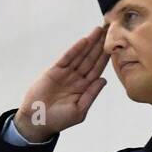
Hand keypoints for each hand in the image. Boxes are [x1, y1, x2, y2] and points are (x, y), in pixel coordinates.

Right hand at [12, 26, 107, 142]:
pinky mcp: (54, 71)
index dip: (105, 57)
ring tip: (98, 30)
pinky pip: (66, 58)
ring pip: (80, 56)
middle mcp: (76, 78)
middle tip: (109, 30)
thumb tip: (103, 80)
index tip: (115, 45)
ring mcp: (65, 74)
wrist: (36, 122)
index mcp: (84, 88)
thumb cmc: (58, 120)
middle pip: (90, 59)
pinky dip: (75, 50)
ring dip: (89, 43)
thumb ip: (91, 94)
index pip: (97, 69)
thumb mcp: (79, 111)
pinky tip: (84, 41)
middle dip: (99, 45)